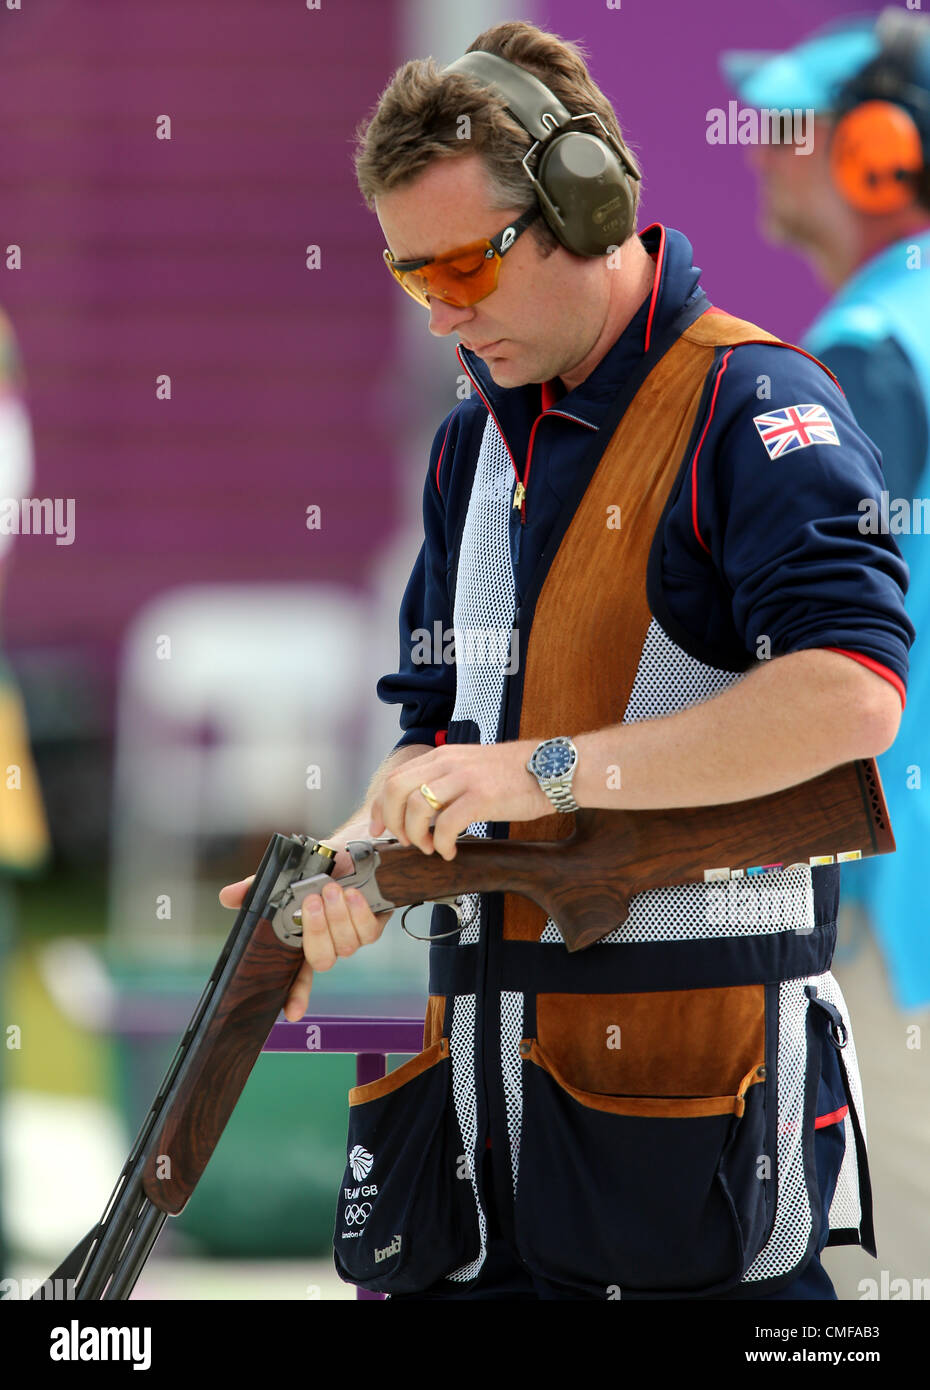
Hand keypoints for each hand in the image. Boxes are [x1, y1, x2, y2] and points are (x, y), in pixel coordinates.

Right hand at [219, 844, 393, 1021]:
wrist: (352, 852)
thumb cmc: (317, 869)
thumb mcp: (283, 877)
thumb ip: (256, 889)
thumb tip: (227, 897)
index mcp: (302, 942)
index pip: (296, 978)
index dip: (294, 996)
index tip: (292, 1013)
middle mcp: (327, 945)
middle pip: (321, 960)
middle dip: (316, 931)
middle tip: (309, 901)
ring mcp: (350, 938)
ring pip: (346, 946)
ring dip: (336, 916)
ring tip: (330, 888)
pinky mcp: (372, 928)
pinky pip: (367, 932)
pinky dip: (358, 912)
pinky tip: (351, 893)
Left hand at [368, 740, 550, 859]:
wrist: (550, 768)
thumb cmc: (513, 773)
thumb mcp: (469, 766)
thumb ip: (444, 780)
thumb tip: (420, 807)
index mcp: (442, 756)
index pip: (394, 778)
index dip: (380, 807)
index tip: (379, 828)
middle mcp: (447, 763)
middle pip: (395, 790)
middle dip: (392, 822)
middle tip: (404, 841)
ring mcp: (463, 779)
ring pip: (417, 808)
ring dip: (417, 835)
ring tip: (429, 847)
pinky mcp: (481, 797)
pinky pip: (446, 825)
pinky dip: (441, 844)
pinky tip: (451, 852)